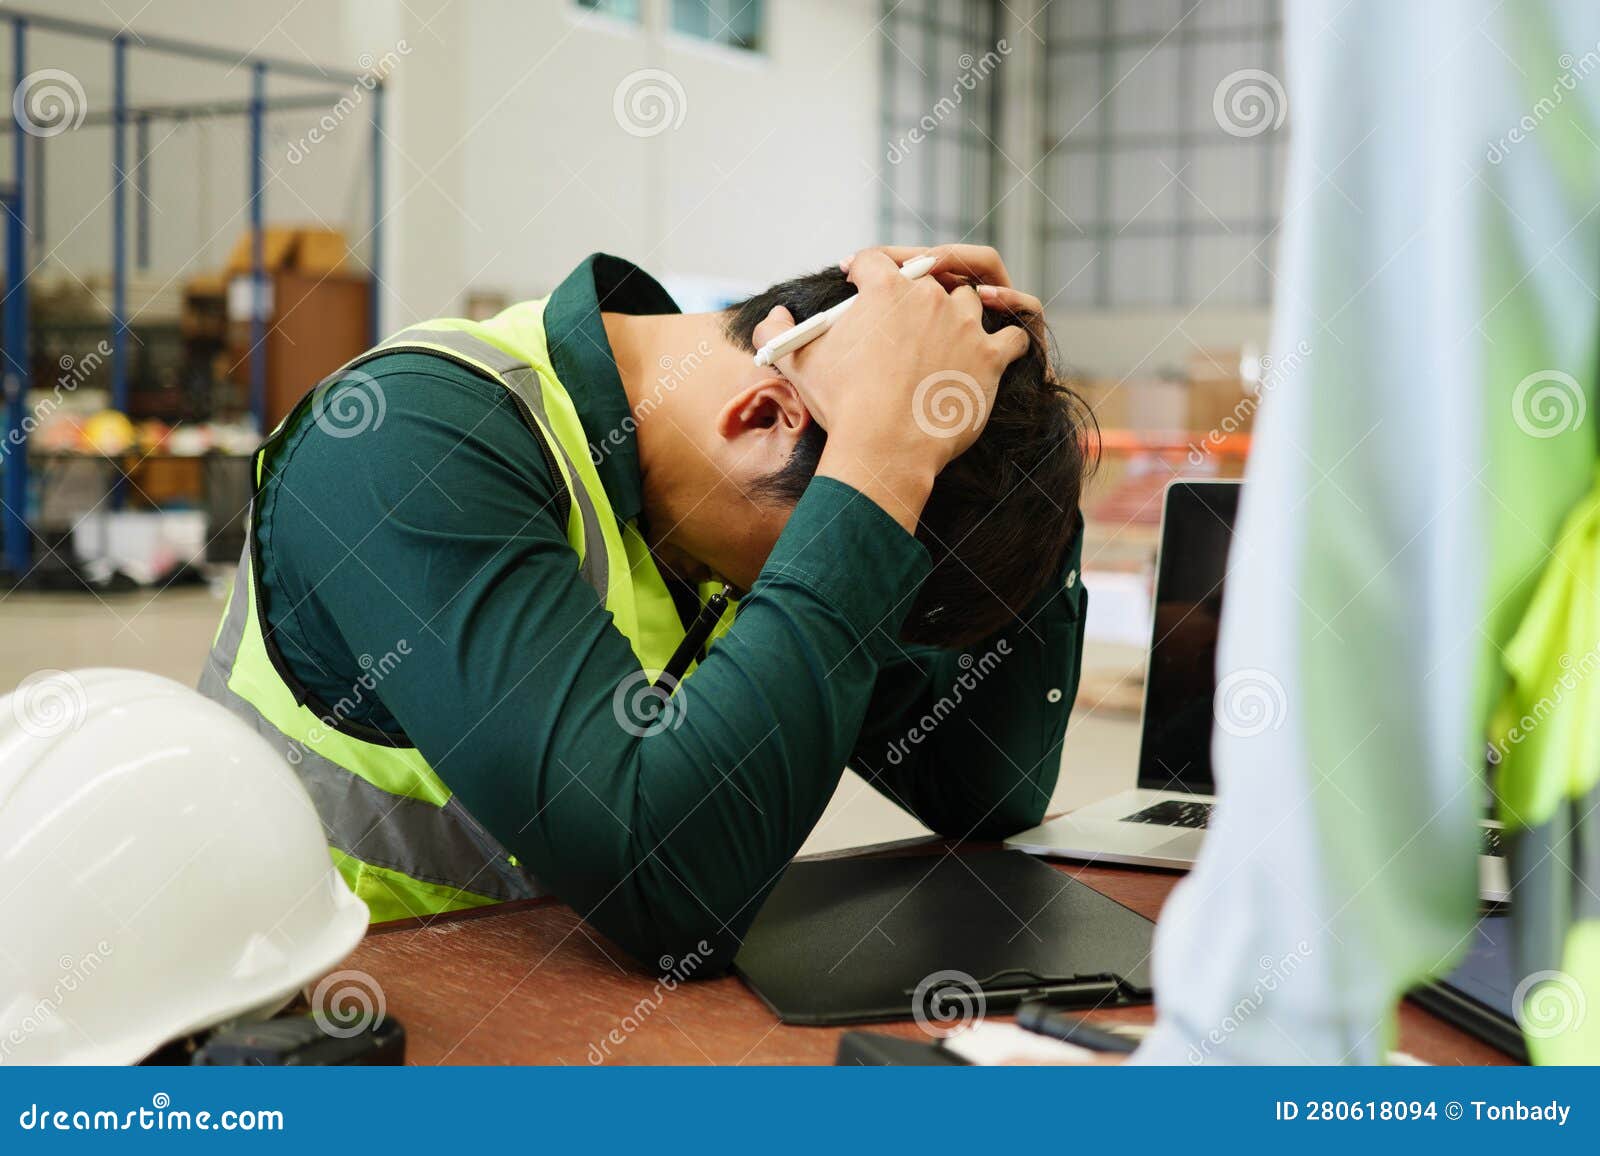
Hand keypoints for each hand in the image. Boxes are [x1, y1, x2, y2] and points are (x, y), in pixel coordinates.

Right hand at [751, 250, 1029, 531]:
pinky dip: (1006, 342)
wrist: (884, 447)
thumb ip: (776, 330)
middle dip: (917, 296)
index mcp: (884, 288)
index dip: (864, 271)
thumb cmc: (840, 404)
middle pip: (929, 279)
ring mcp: (965, 325)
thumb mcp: (795, 362)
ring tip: (950, 339)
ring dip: (962, 315)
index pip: (875, 260)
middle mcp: (929, 296)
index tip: (858, 285)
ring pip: (973, 301)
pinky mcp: (991, 357)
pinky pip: (1013, 336)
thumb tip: (774, 317)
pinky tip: (995, 355)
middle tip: (906, 323)